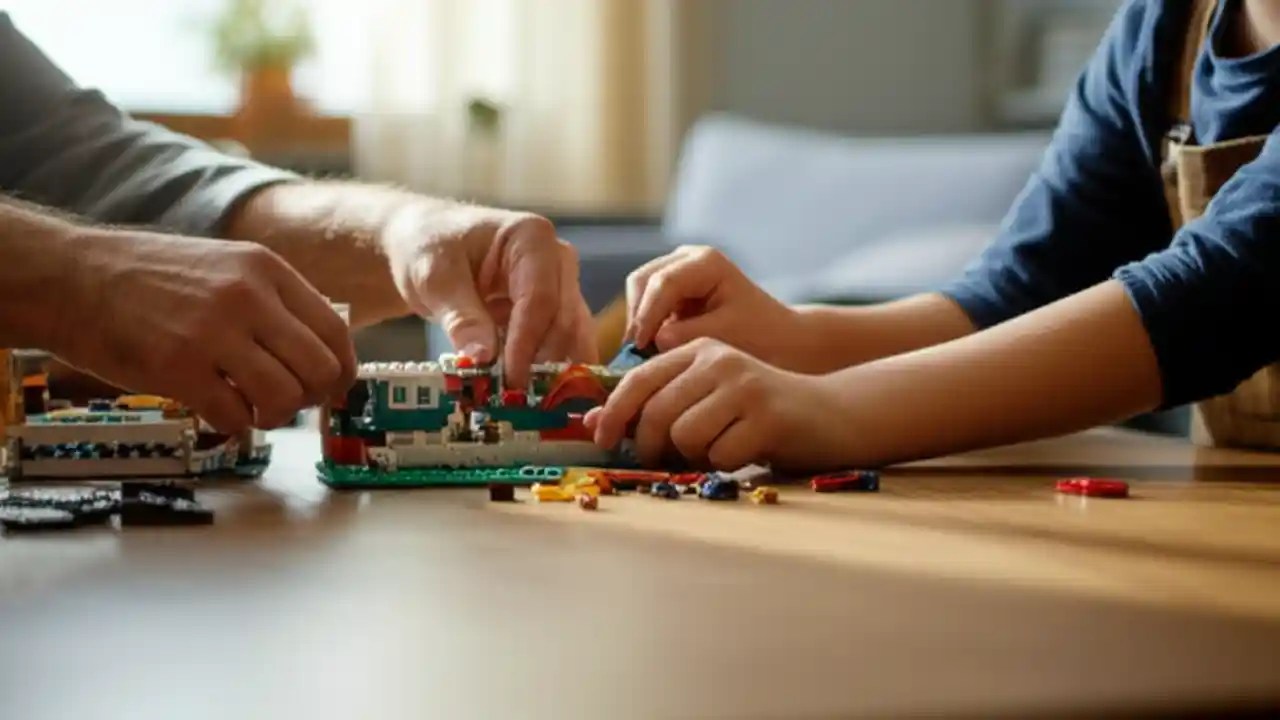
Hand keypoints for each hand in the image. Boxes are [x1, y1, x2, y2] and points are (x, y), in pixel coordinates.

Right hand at [53, 230, 355, 433]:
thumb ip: (275, 303)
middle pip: (320, 369)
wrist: (74, 277)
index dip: (343, 371)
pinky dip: (234, 425)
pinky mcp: (177, 368)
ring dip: (275, 416)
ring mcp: (213, 332)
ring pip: (285, 397)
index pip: (335, 331)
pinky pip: (235, 416)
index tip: (334, 390)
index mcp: (267, 270)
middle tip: (288, 402)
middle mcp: (248, 297)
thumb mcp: (228, 267)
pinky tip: (218, 412)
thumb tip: (323, 353)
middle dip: (313, 398)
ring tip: (251, 408)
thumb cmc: (153, 279)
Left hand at [382, 204, 594, 386]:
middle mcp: (557, 259)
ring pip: (571, 335)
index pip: (539, 297)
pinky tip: (532, 394)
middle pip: (564, 318)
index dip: (528, 342)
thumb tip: (482, 359)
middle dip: (545, 361)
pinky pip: (561, 343)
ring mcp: (559, 285)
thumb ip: (460, 317)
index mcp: (531, 237)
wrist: (422, 246)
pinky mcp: (553, 311)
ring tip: (529, 402)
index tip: (512, 381)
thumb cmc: (428, 249)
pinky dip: (548, 369)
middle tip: (521, 400)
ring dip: (553, 370)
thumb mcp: (434, 279)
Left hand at [583, 338, 850, 471]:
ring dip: (695, 457)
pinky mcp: (767, 415)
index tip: (601, 439)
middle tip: (665, 461)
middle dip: (653, 447)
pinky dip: (726, 464)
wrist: (833, 414)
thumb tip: (591, 421)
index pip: (639, 379)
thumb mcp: (707, 400)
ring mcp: (744, 386)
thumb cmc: (760, 413)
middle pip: (657, 413)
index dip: (613, 412)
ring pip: (685, 436)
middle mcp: (719, 360)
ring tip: (719, 449)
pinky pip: (720, 455)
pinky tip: (747, 451)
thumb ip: (656, 406)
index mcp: (699, 350)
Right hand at [626, 246, 809, 368]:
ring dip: (638, 320)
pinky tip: (648, 350)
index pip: (663, 284)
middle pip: (642, 281)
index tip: (639, 348)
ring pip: (638, 291)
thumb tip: (652, 339)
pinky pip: (645, 303)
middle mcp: (687, 258)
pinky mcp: (672, 291)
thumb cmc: (761, 337)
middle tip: (635, 354)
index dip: (647, 315)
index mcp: (706, 262)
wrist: (780, 341)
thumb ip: (686, 336)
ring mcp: (678, 271)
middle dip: (637, 316)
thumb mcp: (726, 337)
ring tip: (642, 354)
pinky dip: (643, 325)